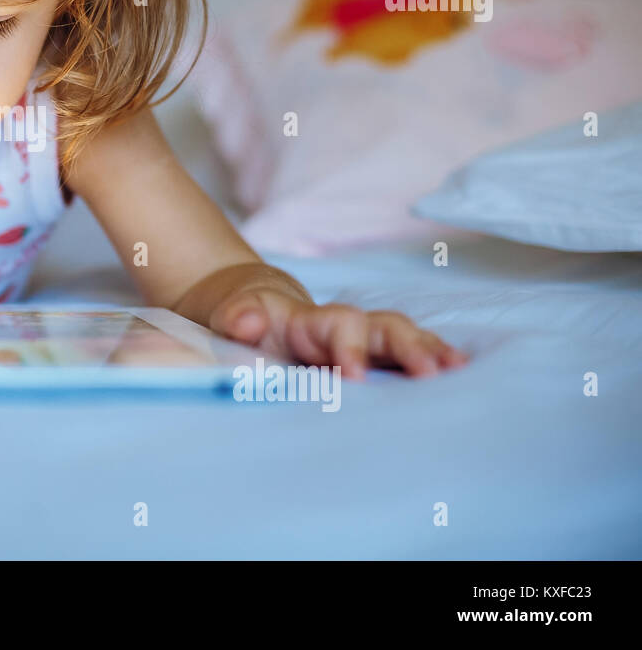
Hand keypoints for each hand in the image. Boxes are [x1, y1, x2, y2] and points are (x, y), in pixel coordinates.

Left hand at [209, 289, 467, 378]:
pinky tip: (463, 381)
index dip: (350, 349)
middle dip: (410, 347)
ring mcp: (365, 345)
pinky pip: (407, 362)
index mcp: (314, 321)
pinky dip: (434, 367)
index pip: (341, 327)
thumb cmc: (247, 318)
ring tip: (461, 372)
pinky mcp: (373, 363)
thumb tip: (246, 322)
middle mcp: (348, 329)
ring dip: (432, 355)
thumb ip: (239, 316)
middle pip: (387, 328)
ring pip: (405, 342)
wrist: (256, 314)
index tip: (354, 377)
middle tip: (431, 373)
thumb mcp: (233, 314)